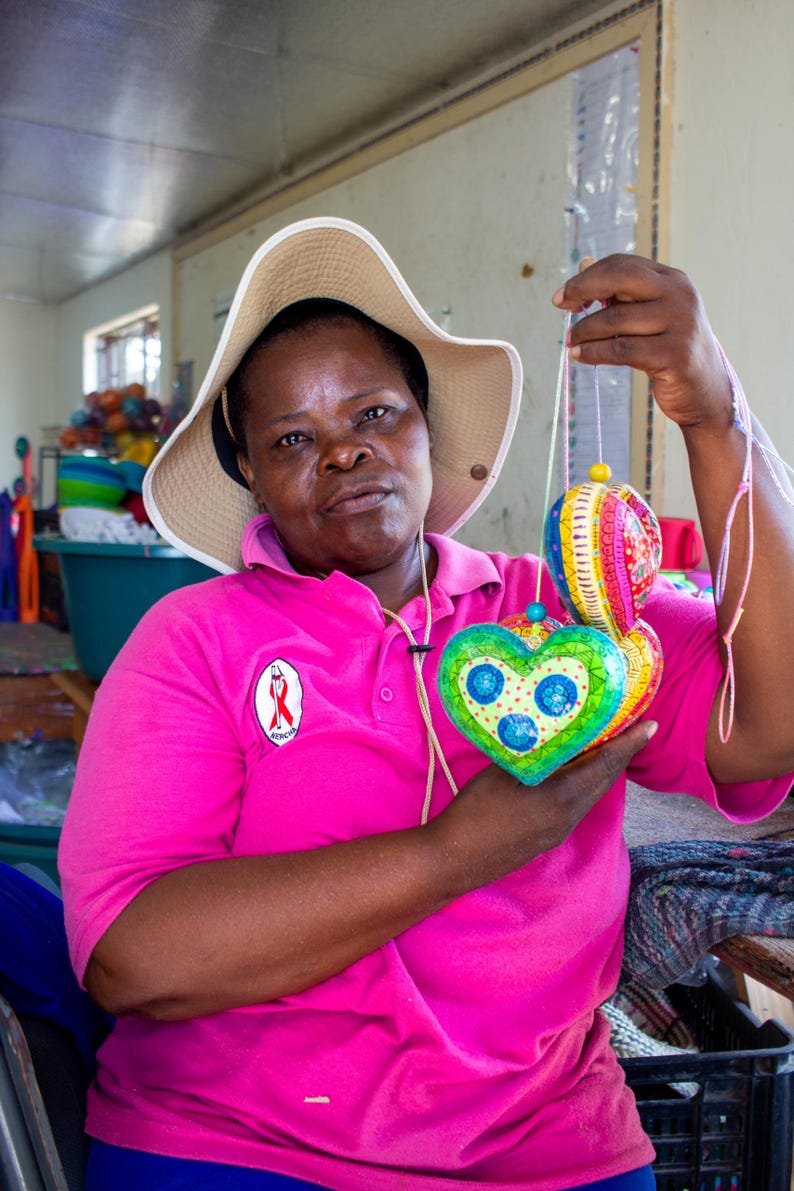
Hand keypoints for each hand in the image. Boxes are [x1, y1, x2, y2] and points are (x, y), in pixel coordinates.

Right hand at [426, 720, 656, 895]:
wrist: (455, 859)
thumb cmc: (475, 811)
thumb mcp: (503, 771)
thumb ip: (532, 753)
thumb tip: (550, 734)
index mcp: (562, 796)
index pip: (605, 764)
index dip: (629, 743)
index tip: (649, 725)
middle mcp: (570, 815)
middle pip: (605, 781)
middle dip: (620, 754)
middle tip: (631, 728)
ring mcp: (560, 830)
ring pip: (592, 794)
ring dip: (603, 770)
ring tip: (606, 744)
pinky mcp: (549, 837)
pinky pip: (579, 805)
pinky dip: (586, 783)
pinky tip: (575, 772)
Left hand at [552, 254, 730, 430]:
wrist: (704, 392)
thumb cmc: (669, 350)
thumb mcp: (648, 315)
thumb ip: (619, 292)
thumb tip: (583, 264)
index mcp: (673, 280)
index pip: (623, 265)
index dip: (588, 276)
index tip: (564, 296)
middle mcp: (680, 295)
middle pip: (621, 277)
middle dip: (583, 288)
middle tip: (562, 305)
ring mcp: (680, 324)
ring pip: (615, 319)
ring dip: (585, 331)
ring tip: (572, 342)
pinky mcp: (674, 355)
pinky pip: (620, 349)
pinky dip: (594, 352)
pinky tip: (580, 356)